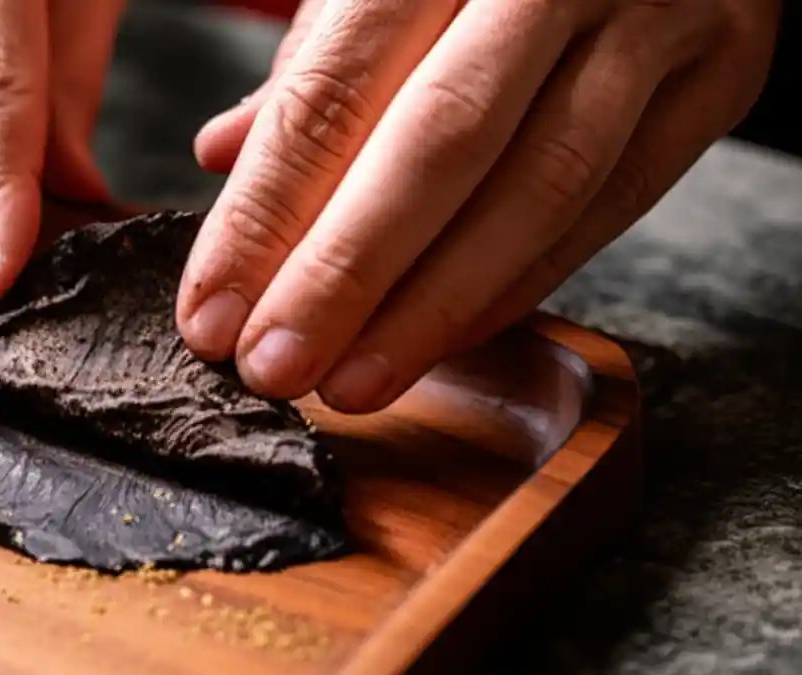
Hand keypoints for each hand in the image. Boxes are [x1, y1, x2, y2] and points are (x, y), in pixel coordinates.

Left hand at [180, 0, 779, 411]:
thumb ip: (317, 68)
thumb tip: (221, 158)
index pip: (332, 92)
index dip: (263, 217)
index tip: (212, 314)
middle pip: (437, 146)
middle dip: (343, 276)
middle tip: (273, 366)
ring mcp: (651, 20)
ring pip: (536, 190)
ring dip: (431, 309)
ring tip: (352, 383)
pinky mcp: (717, 79)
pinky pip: (609, 208)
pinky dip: (517, 286)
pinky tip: (443, 340)